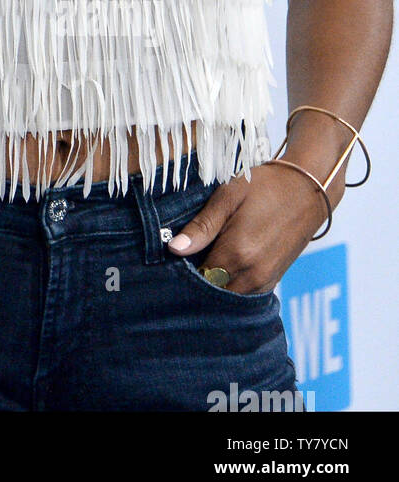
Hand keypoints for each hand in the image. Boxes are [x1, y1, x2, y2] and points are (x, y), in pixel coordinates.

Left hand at [165, 164, 327, 294]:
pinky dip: (233, 283)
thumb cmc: (265, 187)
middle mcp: (253, 274)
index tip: (178, 252)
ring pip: (230, 294)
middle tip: (192, 253)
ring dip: (217, 281)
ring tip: (210, 255)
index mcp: (237, 253)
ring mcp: (266, 280)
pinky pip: (246, 293)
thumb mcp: (228, 197)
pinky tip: (227, 262)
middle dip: (200, 276)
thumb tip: (174, 248)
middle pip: (214, 289)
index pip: (199, 275)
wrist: (308, 190)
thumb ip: (201, 227)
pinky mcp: (275, 280)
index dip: (185, 265)